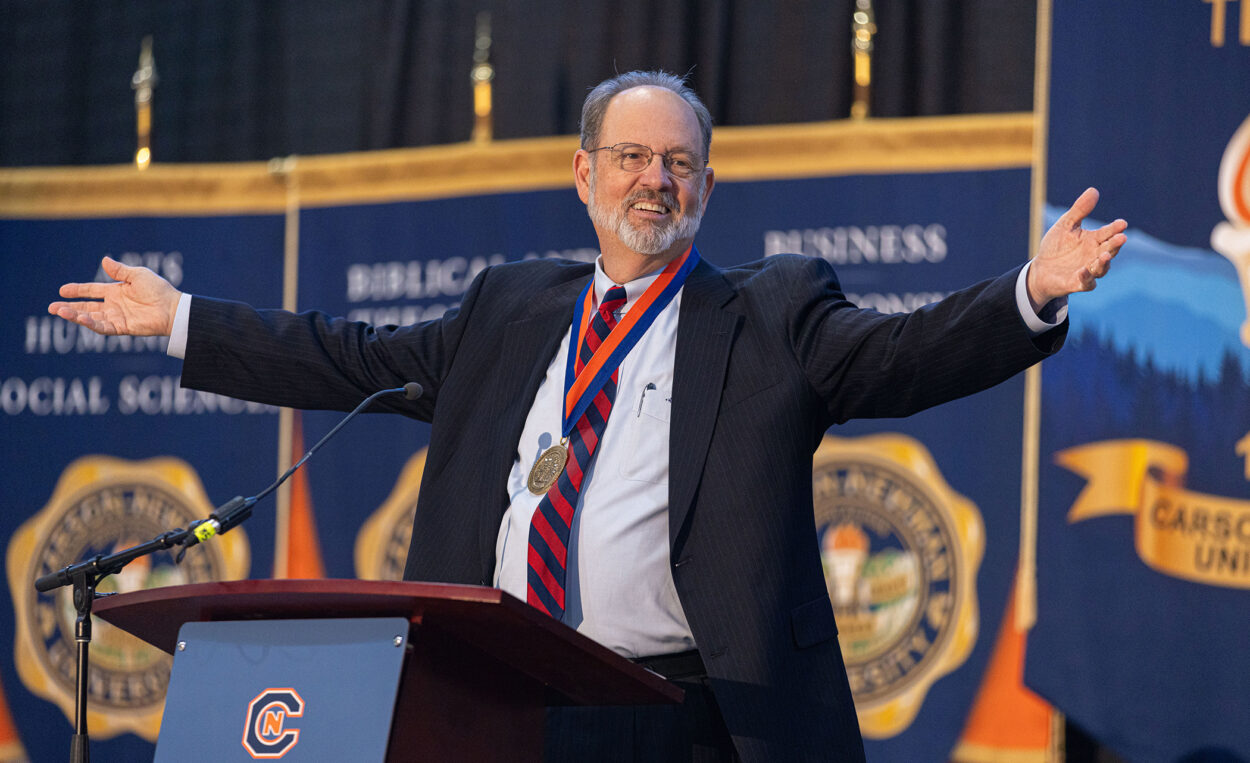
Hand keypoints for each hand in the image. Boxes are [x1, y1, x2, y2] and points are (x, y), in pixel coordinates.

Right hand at [48, 256, 181, 335]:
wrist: (172, 307)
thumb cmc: (159, 290)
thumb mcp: (138, 275)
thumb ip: (120, 271)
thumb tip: (104, 260)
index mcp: (117, 291)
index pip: (92, 291)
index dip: (77, 290)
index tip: (62, 290)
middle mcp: (114, 305)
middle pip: (87, 307)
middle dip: (70, 307)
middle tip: (52, 307)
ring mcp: (117, 317)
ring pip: (91, 318)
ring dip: (75, 315)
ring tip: (60, 312)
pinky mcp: (122, 328)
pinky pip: (103, 327)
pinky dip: (91, 323)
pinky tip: (80, 318)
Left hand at [1027, 187, 1126, 311]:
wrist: (1040, 269)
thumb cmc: (1056, 246)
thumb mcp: (1066, 225)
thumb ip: (1079, 210)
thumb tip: (1093, 190)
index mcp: (1093, 240)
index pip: (1107, 233)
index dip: (1115, 228)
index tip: (1122, 223)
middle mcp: (1094, 256)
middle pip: (1109, 250)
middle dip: (1115, 244)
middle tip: (1122, 237)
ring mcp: (1087, 271)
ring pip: (1101, 268)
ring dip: (1104, 262)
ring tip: (1105, 254)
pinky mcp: (1077, 284)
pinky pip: (1086, 283)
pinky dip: (1086, 278)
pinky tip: (1083, 270)